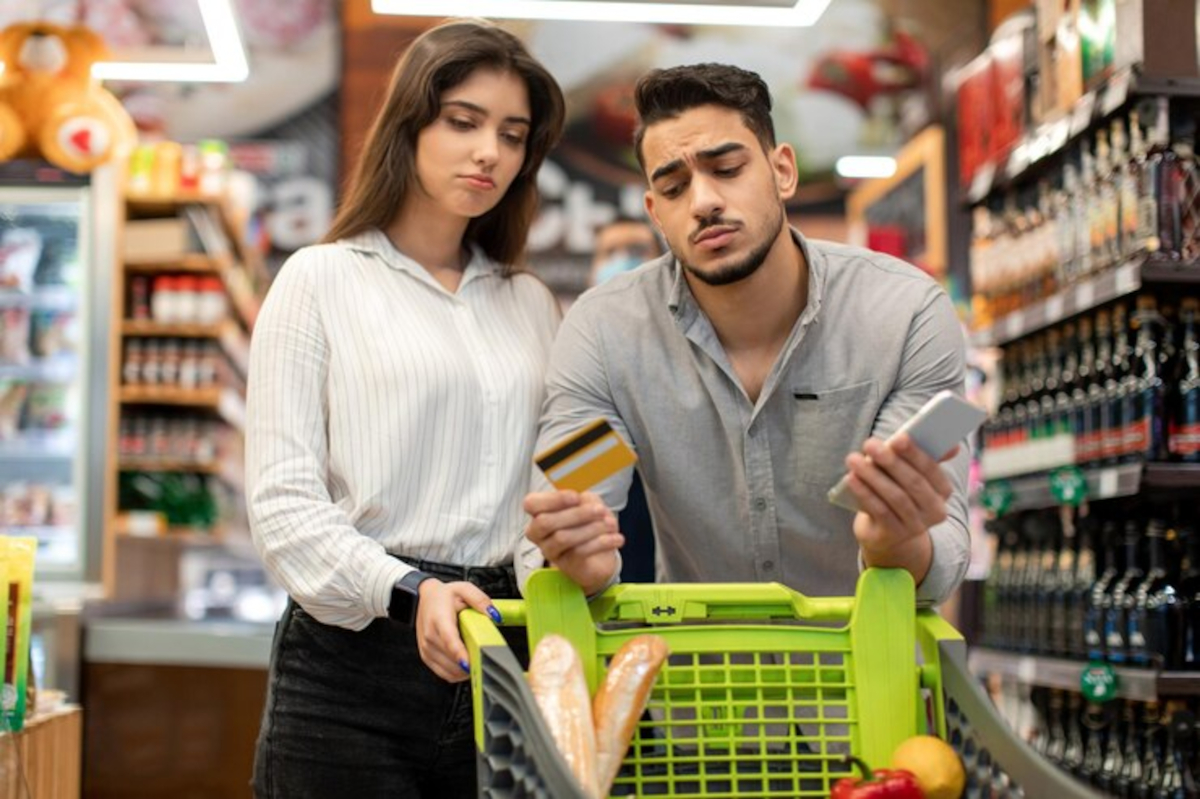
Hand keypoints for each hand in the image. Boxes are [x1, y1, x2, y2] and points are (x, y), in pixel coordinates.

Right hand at [414, 579, 499, 682]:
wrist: (425, 598)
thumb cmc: (443, 595)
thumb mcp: (464, 588)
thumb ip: (480, 600)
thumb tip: (494, 615)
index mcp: (439, 618)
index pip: (449, 639)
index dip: (459, 654)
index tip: (470, 664)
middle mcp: (430, 636)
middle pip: (451, 659)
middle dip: (470, 663)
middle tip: (487, 661)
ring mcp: (427, 649)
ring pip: (449, 670)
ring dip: (465, 671)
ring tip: (478, 661)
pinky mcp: (427, 657)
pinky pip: (445, 674)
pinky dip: (458, 674)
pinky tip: (467, 665)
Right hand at [523, 489, 622, 595]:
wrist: (598, 559)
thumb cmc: (587, 525)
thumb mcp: (588, 506)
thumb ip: (584, 499)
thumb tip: (584, 500)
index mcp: (539, 513)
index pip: (531, 504)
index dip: (553, 499)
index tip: (576, 497)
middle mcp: (539, 534)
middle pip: (545, 522)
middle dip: (576, 514)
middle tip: (600, 510)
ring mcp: (551, 551)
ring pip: (562, 538)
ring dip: (591, 528)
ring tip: (611, 524)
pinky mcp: (567, 565)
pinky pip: (580, 552)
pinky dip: (602, 543)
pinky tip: (617, 538)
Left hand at [843, 433, 957, 583]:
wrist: (883, 530)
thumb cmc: (897, 489)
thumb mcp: (908, 473)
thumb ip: (920, 456)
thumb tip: (953, 446)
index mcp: (943, 490)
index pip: (931, 469)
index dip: (914, 453)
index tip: (897, 437)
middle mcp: (934, 510)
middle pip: (913, 482)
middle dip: (890, 461)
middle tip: (870, 444)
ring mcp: (915, 526)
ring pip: (895, 496)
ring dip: (873, 475)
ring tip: (853, 459)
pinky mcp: (894, 535)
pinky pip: (880, 511)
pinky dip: (865, 493)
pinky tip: (852, 478)